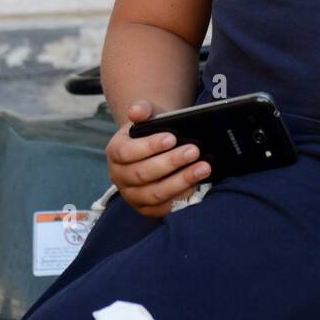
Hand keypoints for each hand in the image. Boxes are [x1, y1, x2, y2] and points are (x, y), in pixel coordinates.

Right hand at [106, 99, 211, 218]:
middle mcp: (120, 177)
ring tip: (203, 168)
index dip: (149, 146)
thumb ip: (143, 109)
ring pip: (154, 194)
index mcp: (115, 152)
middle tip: (194, 151)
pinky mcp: (146, 209)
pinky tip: (198, 185)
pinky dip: (181, 198)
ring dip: (180, 181)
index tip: (172, 138)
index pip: (128, 152)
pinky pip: (163, 208)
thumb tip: (136, 111)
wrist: (157, 145)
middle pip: (143, 174)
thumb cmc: (153, 129)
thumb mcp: (148, 114)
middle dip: (170, 162)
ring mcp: (132, 196)